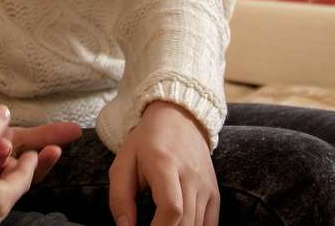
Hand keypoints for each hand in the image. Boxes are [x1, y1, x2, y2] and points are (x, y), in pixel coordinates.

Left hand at [108, 101, 218, 225]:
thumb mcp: (123, 163)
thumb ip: (120, 198)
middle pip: (186, 222)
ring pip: (198, 225)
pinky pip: (210, 224)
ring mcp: (206, 185)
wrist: (178, 119)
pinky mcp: (215, 193)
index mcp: (164, 165)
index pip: (171, 207)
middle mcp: (191, 176)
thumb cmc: (145, 143)